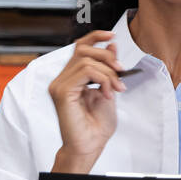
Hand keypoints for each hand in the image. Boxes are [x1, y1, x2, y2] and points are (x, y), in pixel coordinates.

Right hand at [49, 30, 125, 173]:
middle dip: (108, 58)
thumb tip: (111, 44)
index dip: (95, 37)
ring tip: (117, 88)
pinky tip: (108, 93)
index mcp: (71, 77)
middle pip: (84, 50)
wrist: (91, 144)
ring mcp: (59, 85)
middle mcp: (62, 79)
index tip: (113, 35)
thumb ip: (108, 68)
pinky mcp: (62, 92)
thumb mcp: (109, 88)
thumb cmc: (97, 124)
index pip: (79, 47)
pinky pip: (86, 72)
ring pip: (87, 61)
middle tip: (121, 74)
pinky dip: (103, 79)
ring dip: (109, 73)